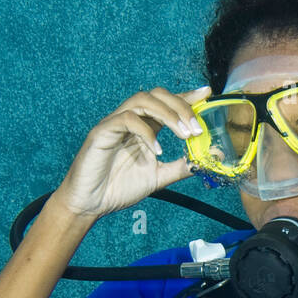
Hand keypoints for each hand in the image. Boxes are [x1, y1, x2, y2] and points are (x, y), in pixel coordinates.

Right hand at [53, 85, 211, 218]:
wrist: (90, 203)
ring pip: (142, 100)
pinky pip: (126, 120)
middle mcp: (131, 120)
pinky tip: (157, 150)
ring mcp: (115, 123)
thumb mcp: (158, 177)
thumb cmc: (119, 188)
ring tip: (184, 135)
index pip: (167, 103)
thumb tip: (206, 161)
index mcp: (144, 127)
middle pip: (157, 95)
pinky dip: (146, 132)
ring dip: (167, 114)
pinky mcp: (102, 131)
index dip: (187, 96)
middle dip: (181, 106)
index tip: (207, 93)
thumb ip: (180, 167)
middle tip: (197, 127)